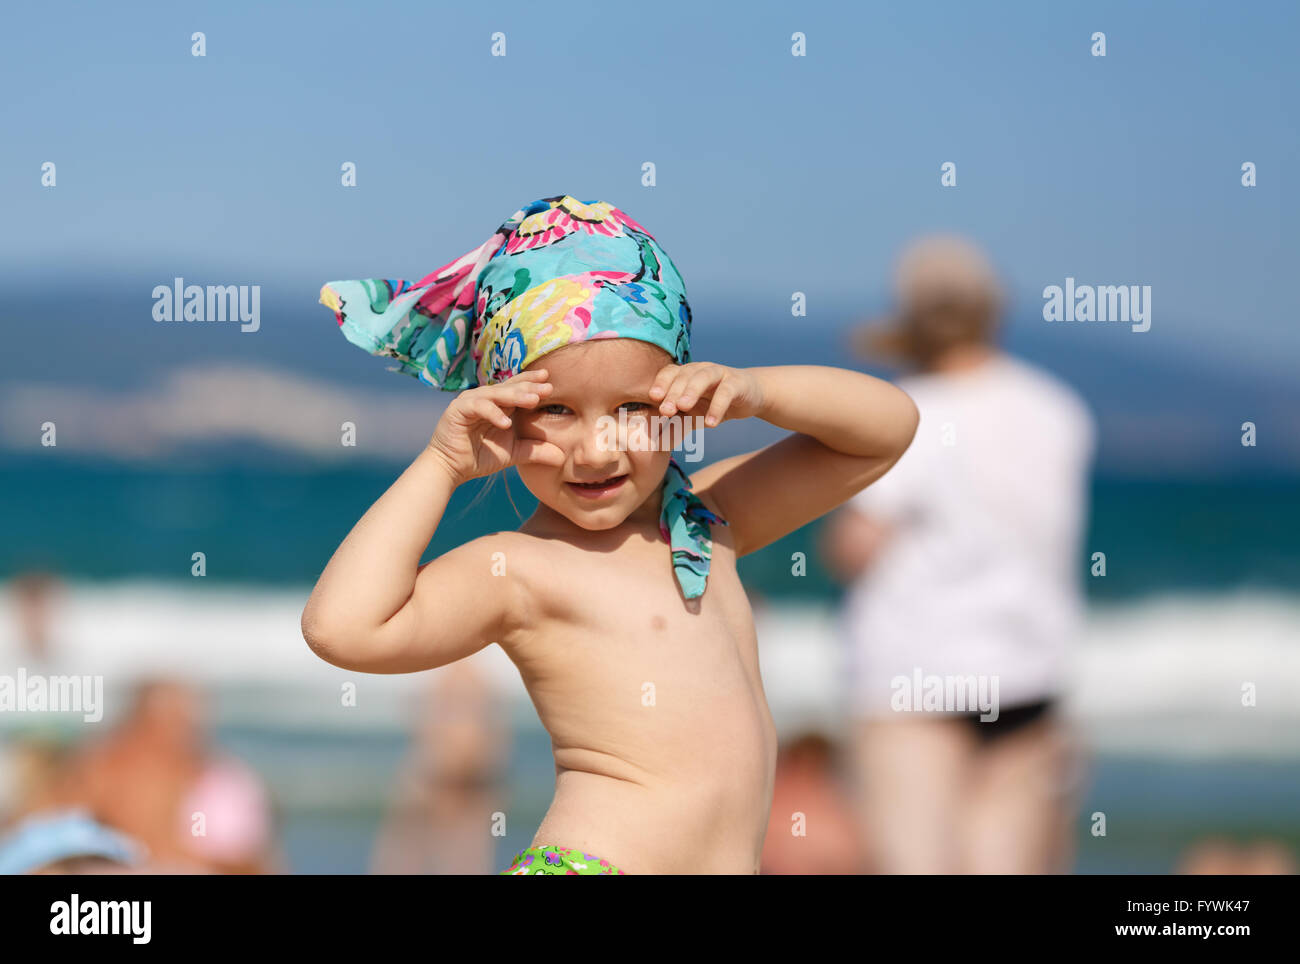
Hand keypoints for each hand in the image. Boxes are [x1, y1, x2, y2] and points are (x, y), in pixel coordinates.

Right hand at [425, 370, 564, 483]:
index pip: (518, 388)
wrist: (452, 468)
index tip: (551, 382)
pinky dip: (492, 413)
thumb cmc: (481, 456)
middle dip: (529, 387)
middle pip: (510, 387)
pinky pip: (478, 407)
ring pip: (496, 394)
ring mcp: (470, 401)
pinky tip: (506, 423)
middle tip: (547, 388)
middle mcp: (485, 397)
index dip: (533, 383)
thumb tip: (562, 457)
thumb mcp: (514, 453)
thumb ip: (535, 451)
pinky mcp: (458, 409)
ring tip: (532, 401)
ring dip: (515, 396)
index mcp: (499, 403)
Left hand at [647, 362, 765, 426]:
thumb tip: (656, 444)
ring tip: (683, 407)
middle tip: (665, 410)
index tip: (653, 398)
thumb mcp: (695, 416)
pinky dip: (717, 407)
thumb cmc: (714, 404)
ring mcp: (720, 373)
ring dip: (691, 391)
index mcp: (687, 374)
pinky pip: (726, 392)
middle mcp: (701, 369)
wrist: (750, 397)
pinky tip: (710, 424)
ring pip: (703, 377)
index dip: (661, 383)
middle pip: (684, 375)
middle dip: (673, 392)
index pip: (671, 372)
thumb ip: (677, 426)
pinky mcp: (737, 383)